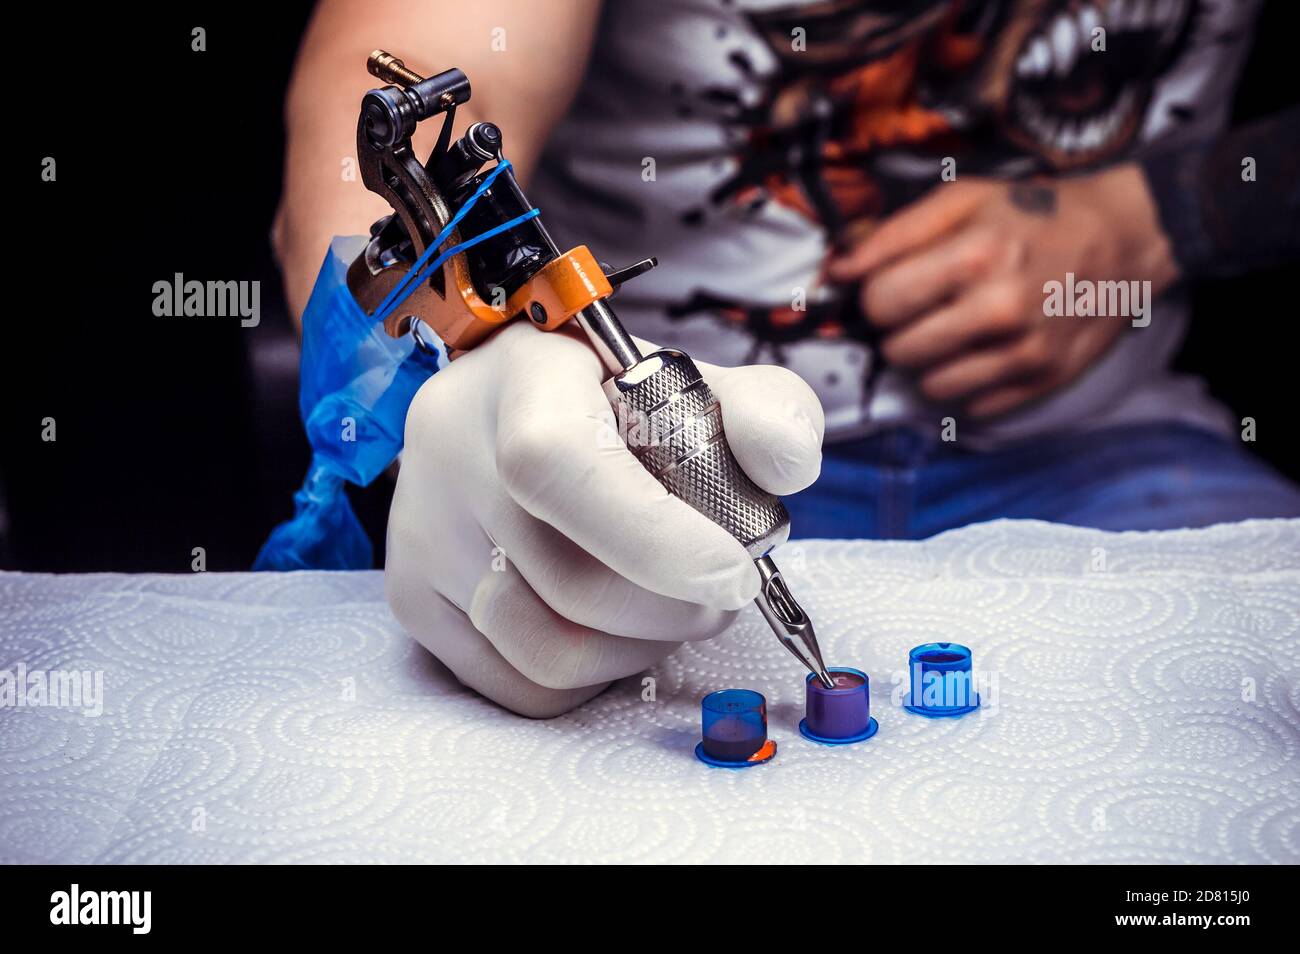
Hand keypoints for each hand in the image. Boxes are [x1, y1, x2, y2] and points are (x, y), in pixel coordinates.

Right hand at [385, 322, 823, 716]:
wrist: (518, 411)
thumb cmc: (619, 405)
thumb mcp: (706, 384)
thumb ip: (767, 412)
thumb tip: (785, 464)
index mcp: (521, 377)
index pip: (556, 465)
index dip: (652, 538)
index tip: (732, 574)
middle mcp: (449, 448)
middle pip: (568, 580)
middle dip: (674, 609)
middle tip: (720, 593)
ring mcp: (421, 529)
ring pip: (544, 649)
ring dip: (636, 650)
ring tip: (669, 608)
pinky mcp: (413, 596)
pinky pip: (517, 684)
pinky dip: (589, 675)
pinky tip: (612, 627)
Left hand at [828, 164, 1179, 417]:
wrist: (1127, 238)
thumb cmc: (1035, 213)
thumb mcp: (963, 200)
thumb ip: (891, 235)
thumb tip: (834, 272)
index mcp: (978, 255)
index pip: (881, 303)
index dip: (879, 295)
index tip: (898, 285)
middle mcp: (1002, 309)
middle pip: (899, 349)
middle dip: (902, 329)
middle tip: (930, 307)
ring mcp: (1025, 352)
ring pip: (930, 385)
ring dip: (932, 360)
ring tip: (958, 327)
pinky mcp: (1043, 381)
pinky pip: (971, 404)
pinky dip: (970, 381)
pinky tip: (988, 349)